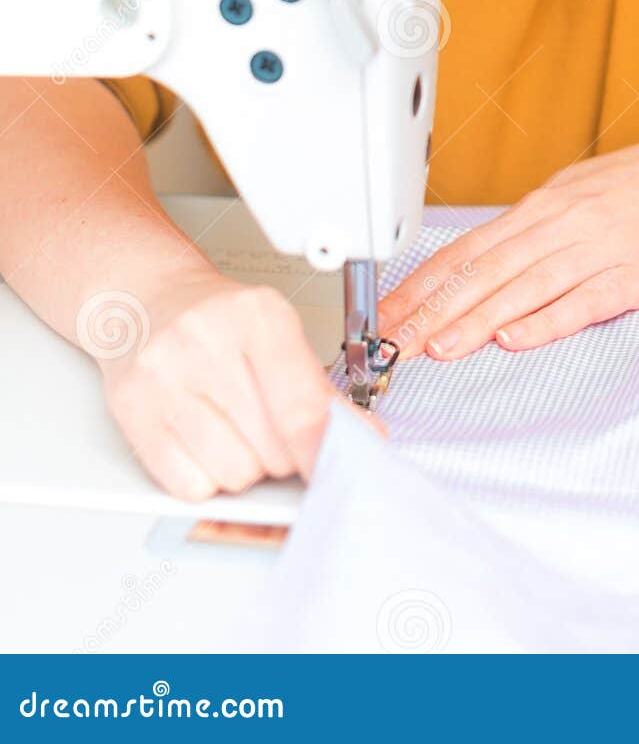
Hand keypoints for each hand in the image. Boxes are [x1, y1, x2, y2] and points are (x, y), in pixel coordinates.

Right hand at [95, 269, 384, 500]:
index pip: (301, 407)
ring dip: (244, 466)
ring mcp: (163, 377)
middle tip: (272, 428)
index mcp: (257, 315)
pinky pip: (189, 485)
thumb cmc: (217, 320)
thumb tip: (359, 437)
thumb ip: (316, 387)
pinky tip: (202, 441)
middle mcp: (206, 341)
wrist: (146, 300)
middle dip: (284, 453)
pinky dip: (204, 477)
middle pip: (272, 449)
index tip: (335, 467)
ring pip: (233, 472)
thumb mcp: (276, 332)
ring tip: (234, 429)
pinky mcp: (131, 410)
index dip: (323, 449)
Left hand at [378, 120, 638, 361]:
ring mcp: (598, 249)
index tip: (385, 317)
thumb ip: (531, 230)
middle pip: (484, 271)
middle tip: (392, 343)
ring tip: (436, 348)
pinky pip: (582, 301)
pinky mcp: (636, 275)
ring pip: (524, 287)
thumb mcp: (576, 195)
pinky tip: (514, 339)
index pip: (467, 251)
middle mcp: (562, 224)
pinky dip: (545, 321)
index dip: (422, 286)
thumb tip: (481, 261)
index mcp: (543, 207)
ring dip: (475, 320)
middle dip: (433, 311)